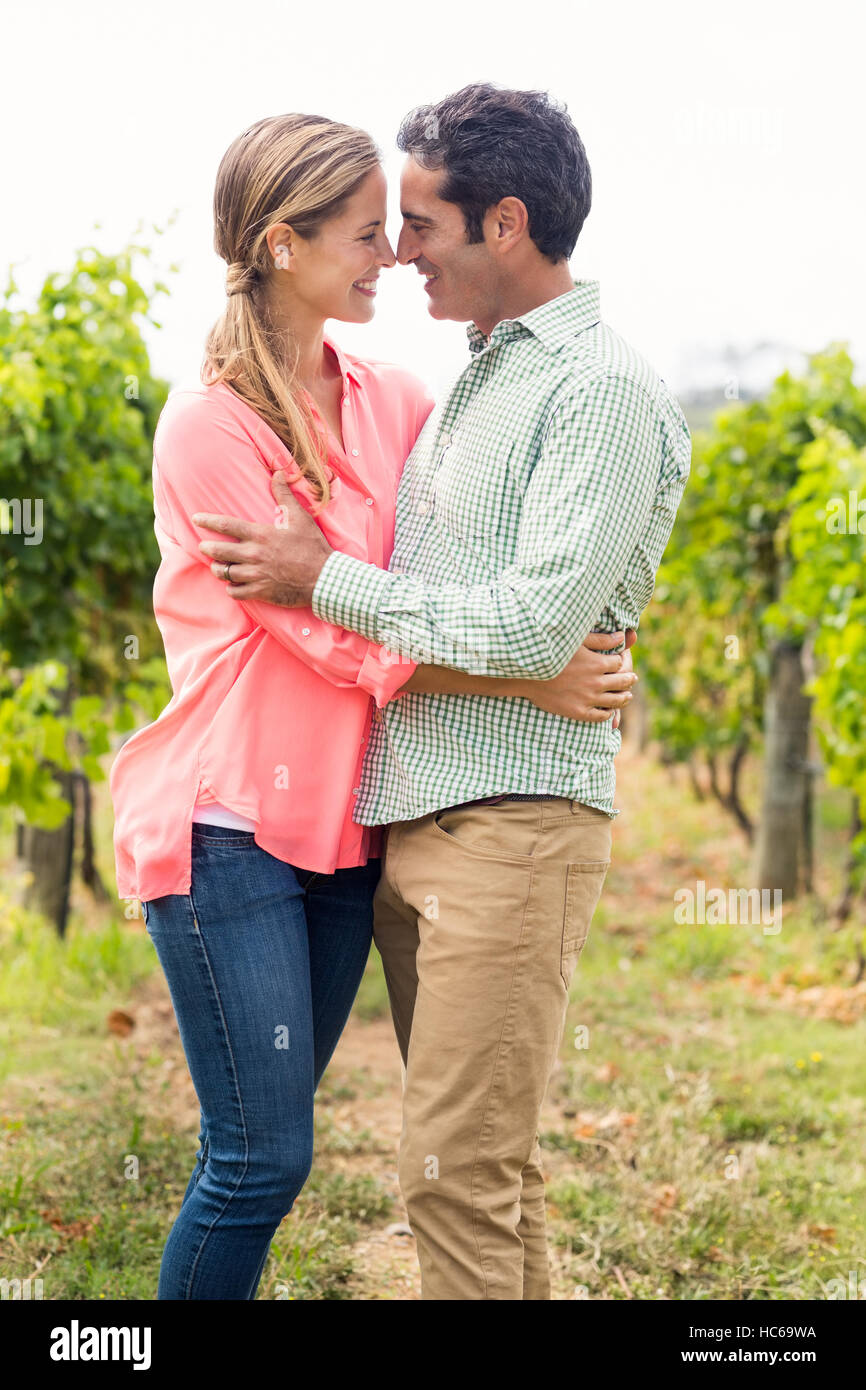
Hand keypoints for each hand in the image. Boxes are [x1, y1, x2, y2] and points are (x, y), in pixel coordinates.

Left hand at [192, 472, 332, 606]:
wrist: (324, 578)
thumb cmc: (313, 546)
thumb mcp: (301, 517)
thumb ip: (284, 495)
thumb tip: (278, 473)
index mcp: (260, 535)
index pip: (226, 525)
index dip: (207, 521)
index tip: (196, 518)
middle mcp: (254, 555)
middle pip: (218, 551)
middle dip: (207, 548)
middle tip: (204, 546)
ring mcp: (256, 575)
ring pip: (224, 573)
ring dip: (218, 569)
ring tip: (218, 566)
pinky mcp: (261, 592)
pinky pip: (235, 592)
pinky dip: (231, 588)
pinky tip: (233, 585)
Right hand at [522, 629, 637, 722]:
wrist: (527, 674)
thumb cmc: (551, 652)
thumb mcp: (576, 641)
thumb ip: (601, 639)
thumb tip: (621, 636)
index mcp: (597, 663)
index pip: (619, 663)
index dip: (622, 661)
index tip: (622, 661)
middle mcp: (596, 682)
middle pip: (622, 682)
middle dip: (629, 679)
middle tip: (633, 679)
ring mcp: (588, 699)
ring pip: (615, 701)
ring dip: (624, 698)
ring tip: (627, 696)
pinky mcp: (578, 712)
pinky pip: (600, 716)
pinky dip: (608, 714)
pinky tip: (609, 711)